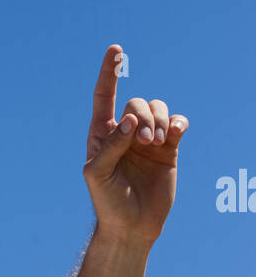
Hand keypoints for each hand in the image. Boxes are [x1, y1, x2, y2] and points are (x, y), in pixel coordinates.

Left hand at [82, 44, 188, 245]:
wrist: (132, 227)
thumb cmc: (107, 202)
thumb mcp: (98, 174)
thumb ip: (111, 145)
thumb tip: (129, 120)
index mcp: (102, 134)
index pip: (103, 96)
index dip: (109, 73)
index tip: (115, 50)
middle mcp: (125, 132)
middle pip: (137, 103)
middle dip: (144, 117)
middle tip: (144, 142)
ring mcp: (148, 139)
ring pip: (158, 109)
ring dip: (161, 120)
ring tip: (157, 143)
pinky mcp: (168, 149)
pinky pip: (177, 123)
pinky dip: (179, 123)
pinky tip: (176, 135)